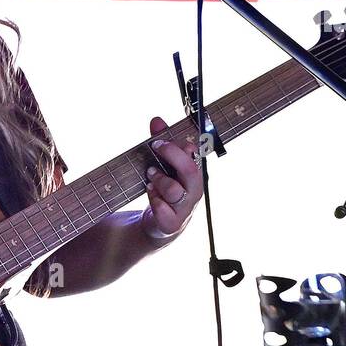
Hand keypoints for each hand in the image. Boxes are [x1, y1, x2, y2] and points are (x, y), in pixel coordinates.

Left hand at [142, 115, 203, 239]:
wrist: (160, 225)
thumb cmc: (165, 190)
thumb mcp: (163, 165)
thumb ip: (161, 144)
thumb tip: (157, 120)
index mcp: (195, 173)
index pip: (195, 154)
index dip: (178, 145)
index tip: (158, 140)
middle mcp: (194, 190)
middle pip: (189, 170)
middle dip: (171, 156)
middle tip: (155, 148)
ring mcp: (185, 208)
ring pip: (174, 190)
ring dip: (159, 179)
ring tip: (150, 176)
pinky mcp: (172, 223)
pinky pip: (164, 211)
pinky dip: (154, 201)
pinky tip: (151, 194)